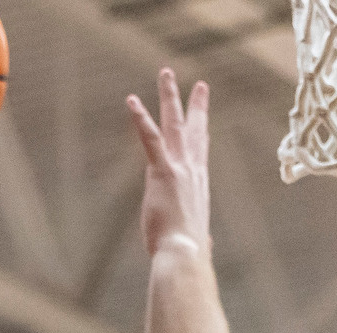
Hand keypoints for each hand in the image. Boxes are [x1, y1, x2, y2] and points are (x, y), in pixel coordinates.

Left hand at [128, 68, 213, 256]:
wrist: (185, 254)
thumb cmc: (187, 253)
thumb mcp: (195, 241)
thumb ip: (199, 237)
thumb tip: (204, 246)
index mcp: (198, 184)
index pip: (201, 151)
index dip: (202, 131)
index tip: (203, 117)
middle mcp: (193, 171)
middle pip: (195, 131)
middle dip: (195, 105)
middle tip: (199, 84)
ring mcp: (179, 168)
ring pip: (174, 124)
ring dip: (169, 96)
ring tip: (166, 73)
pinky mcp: (162, 172)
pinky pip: (150, 139)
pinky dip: (141, 119)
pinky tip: (132, 101)